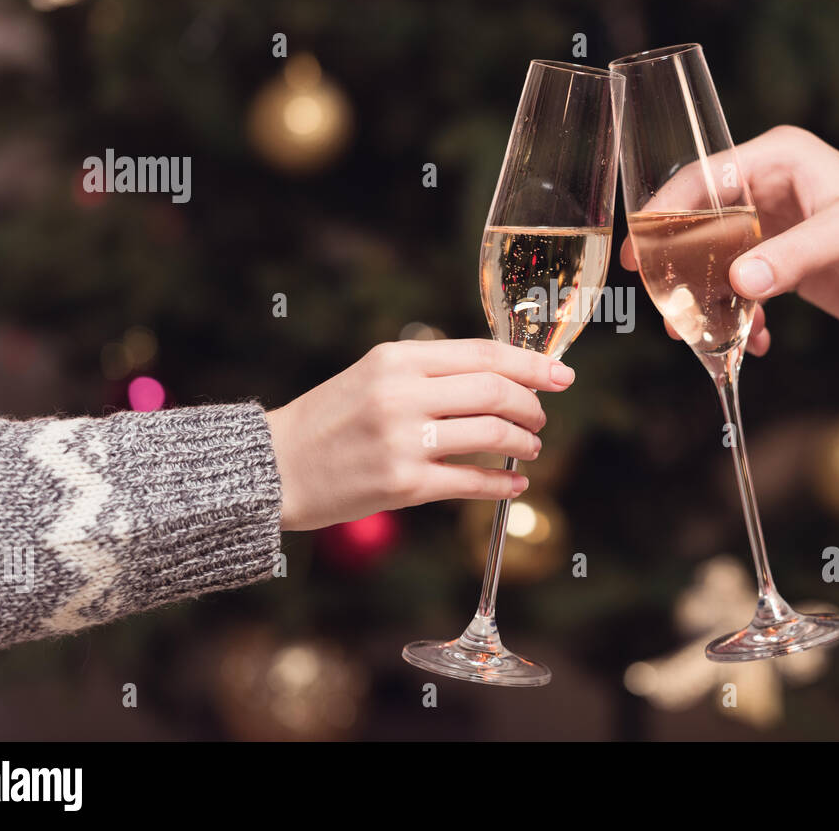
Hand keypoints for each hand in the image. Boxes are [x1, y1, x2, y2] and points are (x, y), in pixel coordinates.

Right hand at [266, 339, 574, 530]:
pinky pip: (471, 482)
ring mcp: (402, 440)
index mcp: (398, 359)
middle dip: (531, 406)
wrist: (276, 466)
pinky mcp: (402, 485)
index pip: (484, 354)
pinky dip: (503, 484)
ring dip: (523, 443)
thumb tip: (501, 377)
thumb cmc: (332, 419)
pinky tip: (516, 484)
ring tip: (529, 448)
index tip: (562, 375)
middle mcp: (401, 394)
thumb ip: (431, 371)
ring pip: (490, 435)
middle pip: (495, 391)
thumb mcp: (375, 375)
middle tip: (540, 418)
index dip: (532, 364)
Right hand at [619, 126, 838, 349]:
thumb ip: (791, 258)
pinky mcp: (782, 261)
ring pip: (715, 259)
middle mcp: (769, 186)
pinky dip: (740, 316)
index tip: (640, 256)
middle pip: (698, 223)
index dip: (664, 215)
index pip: (702, 180)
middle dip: (680, 268)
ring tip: (697, 336)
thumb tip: (738, 284)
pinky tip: (754, 342)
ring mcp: (773, 226)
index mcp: (778, 158)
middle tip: (666, 309)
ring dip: (705, 299)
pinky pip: (741, 287)